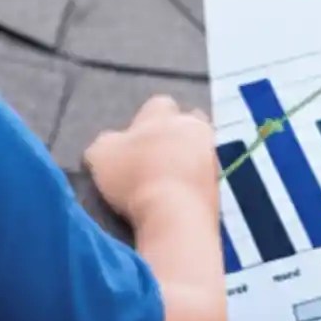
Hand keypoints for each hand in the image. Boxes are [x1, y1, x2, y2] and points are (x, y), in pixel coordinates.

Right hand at [84, 95, 219, 224]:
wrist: (176, 215)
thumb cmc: (134, 176)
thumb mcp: (100, 155)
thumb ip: (106, 143)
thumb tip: (111, 143)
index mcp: (162, 114)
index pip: (157, 105)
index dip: (145, 122)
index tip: (135, 140)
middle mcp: (192, 126)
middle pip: (188, 122)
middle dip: (176, 134)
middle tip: (157, 157)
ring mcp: (211, 155)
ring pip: (201, 148)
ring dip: (188, 159)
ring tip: (168, 181)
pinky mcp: (219, 184)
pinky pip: (206, 176)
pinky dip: (195, 183)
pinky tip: (179, 198)